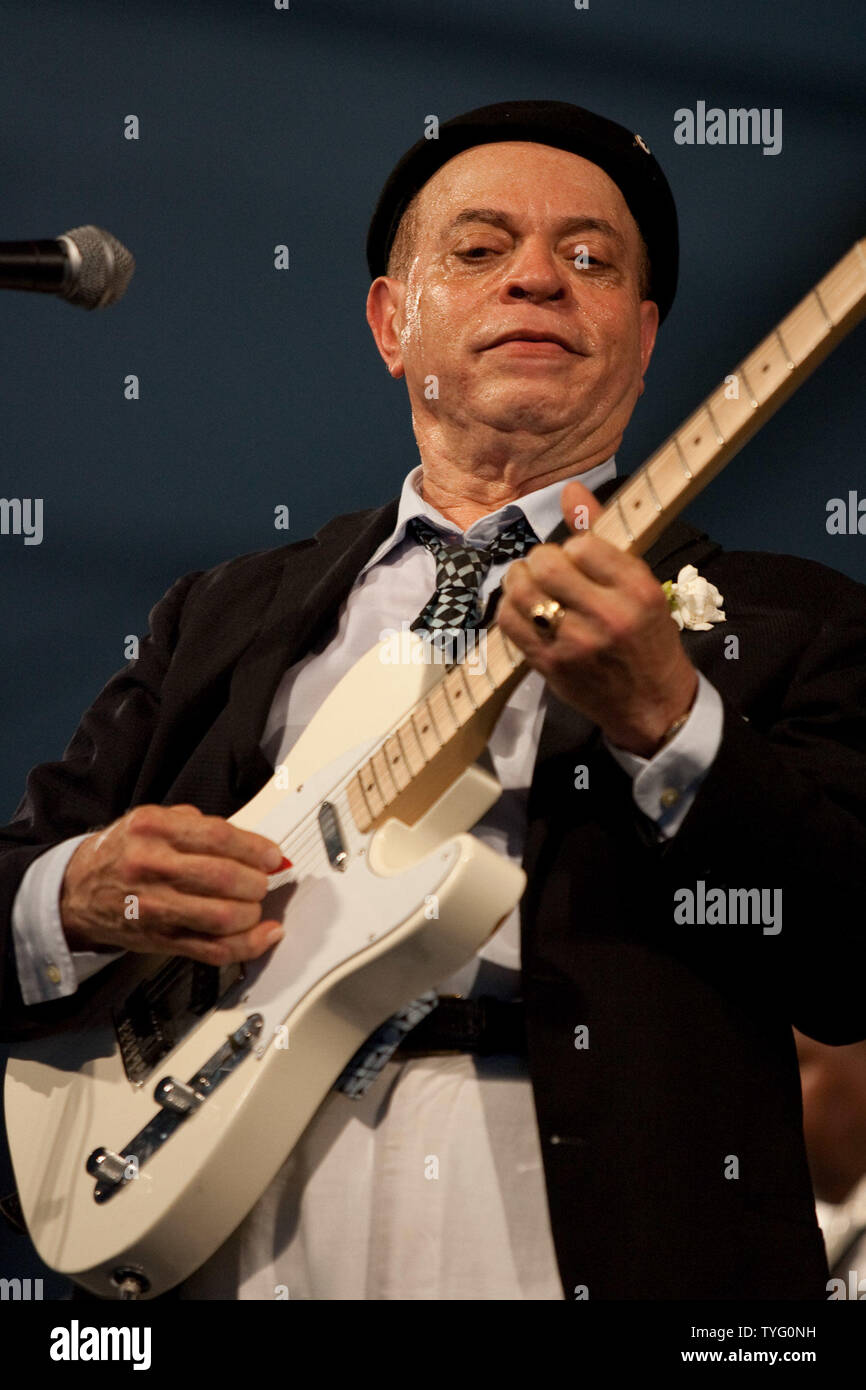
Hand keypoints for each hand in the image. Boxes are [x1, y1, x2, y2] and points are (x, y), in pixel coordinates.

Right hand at [60, 803, 287, 964]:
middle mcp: (151, 866)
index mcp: (153, 829)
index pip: (219, 837)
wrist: (77, 890)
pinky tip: (263, 934)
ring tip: (255, 904)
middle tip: (263, 880)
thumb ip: (200, 826)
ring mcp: (155, 907)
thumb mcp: (153, 820)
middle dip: (257, 881)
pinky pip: (213, 949)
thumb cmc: (122, 852)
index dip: (256, 848)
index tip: (274, 857)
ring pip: (222, 916)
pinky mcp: (161, 939)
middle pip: (224, 878)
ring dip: (252, 912)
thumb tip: (251, 843)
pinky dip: (248, 945)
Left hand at [498, 479, 697, 756]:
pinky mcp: (549, 665)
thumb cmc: (648, 640)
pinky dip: (509, 609)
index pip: (582, 543)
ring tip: (533, 588)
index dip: (573, 547)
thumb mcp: (643, 587)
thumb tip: (570, 489)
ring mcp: (575, 644)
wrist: (653, 707)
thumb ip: (603, 538)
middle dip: (542, 560)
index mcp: (637, 590)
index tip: (579, 561)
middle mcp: (608, 616)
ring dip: (520, 581)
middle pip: (546, 562)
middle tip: (550, 573)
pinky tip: (523, 610)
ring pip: (521, 590)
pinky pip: (508, 622)